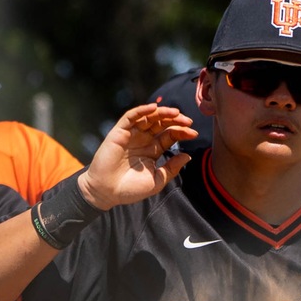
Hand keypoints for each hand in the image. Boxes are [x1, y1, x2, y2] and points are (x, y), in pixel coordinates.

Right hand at [79, 103, 193, 208]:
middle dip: (175, 120)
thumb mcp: (157, 180)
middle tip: (188, 121)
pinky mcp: (119, 132)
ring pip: (149, 117)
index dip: (182, 132)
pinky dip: (142, 110)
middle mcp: (143, 139)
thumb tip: (188, 156)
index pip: (170, 135)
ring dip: (162, 113)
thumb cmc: (130, 189)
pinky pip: (131, 117)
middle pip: (161, 124)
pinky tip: (154, 108)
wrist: (107, 192)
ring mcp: (131, 134)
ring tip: (176, 113)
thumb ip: (171, 168)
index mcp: (153, 150)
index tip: (194, 133)